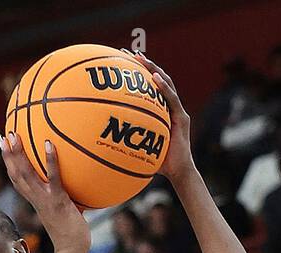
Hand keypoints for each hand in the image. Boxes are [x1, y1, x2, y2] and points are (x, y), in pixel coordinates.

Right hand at [0, 131, 89, 252]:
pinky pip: (53, 178)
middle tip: (4, 135)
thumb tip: (80, 182)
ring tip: (15, 136)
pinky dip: (50, 161)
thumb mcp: (66, 210)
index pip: (18, 181)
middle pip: (17, 175)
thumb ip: (67, 197)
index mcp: (36, 201)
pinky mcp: (58, 201)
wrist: (72, 250)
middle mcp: (36, 199)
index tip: (6, 148)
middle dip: (9, 155)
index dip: (10, 164)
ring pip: (27, 175)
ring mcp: (45, 200)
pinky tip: (49, 144)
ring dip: (19, 154)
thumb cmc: (72, 232)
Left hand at [128, 50, 193, 185]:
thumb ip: (122, 139)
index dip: (137, 73)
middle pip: (157, 79)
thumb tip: (98, 139)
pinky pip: (172, 100)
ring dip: (153, 69)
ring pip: (166, 83)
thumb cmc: (156, 163)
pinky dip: (164, 87)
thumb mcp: (136, 147)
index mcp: (159, 110)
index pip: (148, 87)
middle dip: (144, 64)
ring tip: (141, 58)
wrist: (177, 173)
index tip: (122, 61)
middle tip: (129, 52)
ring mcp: (177, 111)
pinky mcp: (182, 118)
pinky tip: (155, 78)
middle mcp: (169, 107)